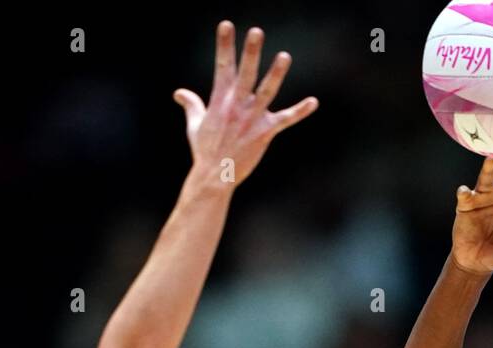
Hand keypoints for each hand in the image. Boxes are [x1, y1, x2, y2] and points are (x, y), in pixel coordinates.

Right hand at [173, 22, 317, 187]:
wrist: (214, 177)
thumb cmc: (205, 150)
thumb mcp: (195, 126)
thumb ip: (192, 105)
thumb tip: (179, 93)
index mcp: (219, 101)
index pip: (222, 67)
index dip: (224, 45)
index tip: (227, 24)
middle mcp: (236, 107)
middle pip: (245, 74)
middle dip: (251, 53)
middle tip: (256, 32)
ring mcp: (251, 119)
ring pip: (266, 92)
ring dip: (276, 74)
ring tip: (285, 56)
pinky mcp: (264, 133)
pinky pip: (285, 120)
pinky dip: (299, 112)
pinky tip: (314, 102)